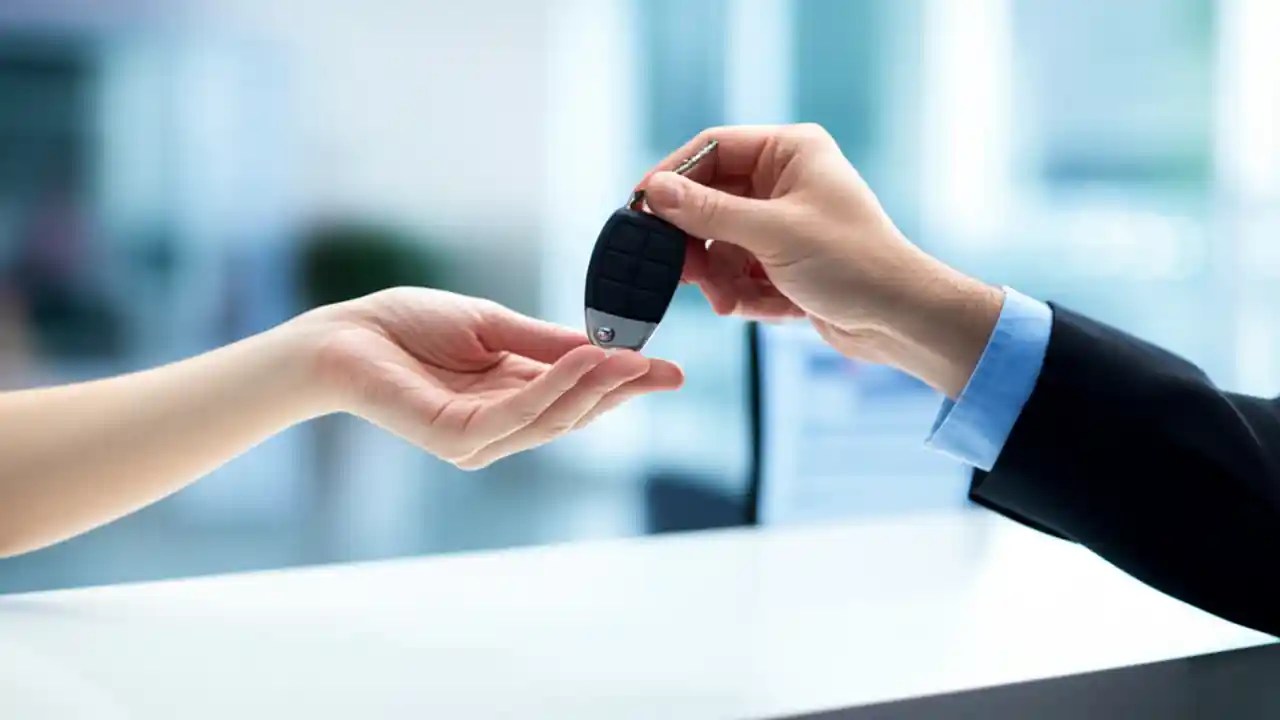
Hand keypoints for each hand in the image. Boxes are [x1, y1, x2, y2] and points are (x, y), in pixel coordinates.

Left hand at [290, 288, 682, 468]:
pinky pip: (517, 415)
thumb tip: (604, 344)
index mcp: (511, 396)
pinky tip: (586, 359)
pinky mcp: (455, 438)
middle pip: (574, 414)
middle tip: (666, 369)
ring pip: (553, 419)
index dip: (622, 382)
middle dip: (622, 390)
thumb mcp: (493, 326)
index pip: (577, 397)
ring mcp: (478, 439)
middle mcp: (499, 426)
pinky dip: (556, 388)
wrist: (343, 335)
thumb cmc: (408, 326)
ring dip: (596, 387)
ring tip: (633, 358)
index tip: (667, 368)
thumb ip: (545, 342)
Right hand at [637, 123, 1001, 396]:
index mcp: (791, 151)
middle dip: (695, 241)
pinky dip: (738, 292)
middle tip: (677, 269)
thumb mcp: (772, 234)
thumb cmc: (853, 264)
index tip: (639, 207)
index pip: (713, 149)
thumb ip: (707, 213)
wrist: (900, 321)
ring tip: (724, 299)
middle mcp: (786, 181)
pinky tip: (749, 308)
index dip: (672, 177)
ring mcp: (784, 223)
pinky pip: (738, 271)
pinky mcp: (784, 262)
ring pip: (720, 242)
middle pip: (710, 200)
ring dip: (716, 275)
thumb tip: (654, 191)